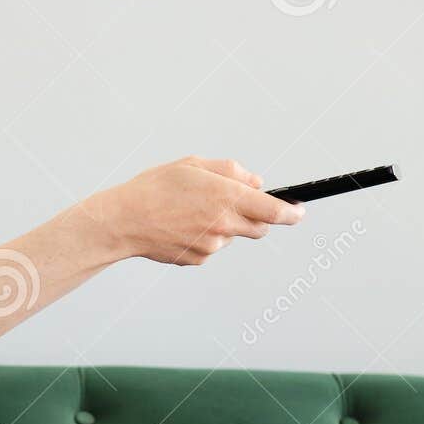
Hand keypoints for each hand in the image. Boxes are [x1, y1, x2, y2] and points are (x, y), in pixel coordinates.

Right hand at [87, 156, 304, 266]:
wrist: (123, 221)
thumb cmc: (154, 188)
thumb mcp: (193, 165)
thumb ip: (231, 171)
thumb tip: (256, 183)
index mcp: (227, 198)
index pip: (274, 211)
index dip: (292, 213)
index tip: (300, 212)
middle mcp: (224, 225)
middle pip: (258, 228)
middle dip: (254, 217)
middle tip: (231, 204)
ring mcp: (212, 246)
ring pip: (230, 236)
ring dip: (221, 225)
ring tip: (189, 212)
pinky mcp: (198, 259)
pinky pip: (211, 248)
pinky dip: (203, 238)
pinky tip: (180, 227)